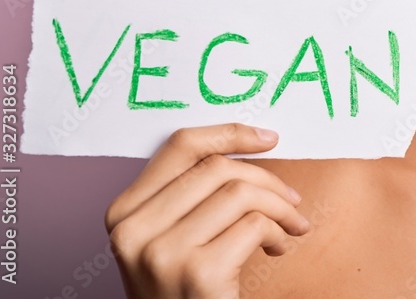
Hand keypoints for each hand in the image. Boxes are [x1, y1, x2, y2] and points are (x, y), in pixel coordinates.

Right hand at [105, 123, 309, 298]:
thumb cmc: (185, 292)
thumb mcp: (170, 239)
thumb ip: (189, 196)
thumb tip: (246, 144)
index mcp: (123, 213)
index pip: (180, 147)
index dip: (230, 133)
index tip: (268, 139)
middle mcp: (133, 230)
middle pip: (217, 168)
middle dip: (267, 179)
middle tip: (292, 201)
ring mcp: (162, 253)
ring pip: (240, 192)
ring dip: (280, 207)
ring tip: (290, 227)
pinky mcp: (198, 274)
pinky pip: (255, 225)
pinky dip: (279, 232)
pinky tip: (278, 248)